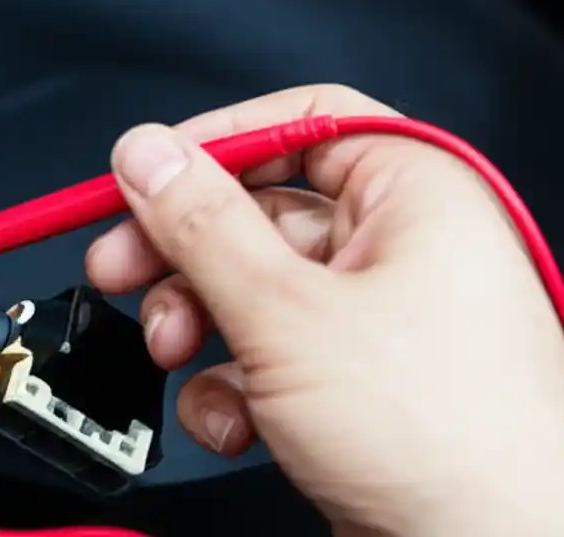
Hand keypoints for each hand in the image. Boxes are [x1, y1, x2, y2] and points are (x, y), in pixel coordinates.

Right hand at [85, 85, 563, 535]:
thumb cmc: (444, 438)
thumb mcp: (286, 312)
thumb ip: (202, 226)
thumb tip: (147, 155)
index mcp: (411, 192)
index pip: (296, 123)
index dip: (211, 144)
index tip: (143, 174)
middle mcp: (397, 246)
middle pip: (256, 214)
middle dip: (181, 254)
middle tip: (119, 268)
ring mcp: (373, 319)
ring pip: (249, 291)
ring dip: (198, 328)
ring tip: (178, 355)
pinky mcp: (350, 382)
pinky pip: (266, 356)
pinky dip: (233, 388)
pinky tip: (235, 421)